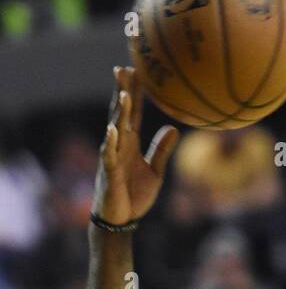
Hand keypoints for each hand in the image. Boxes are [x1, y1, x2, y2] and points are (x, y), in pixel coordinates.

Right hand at [93, 65, 178, 225]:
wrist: (121, 220)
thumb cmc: (135, 195)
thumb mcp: (155, 172)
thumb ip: (161, 150)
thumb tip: (173, 128)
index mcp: (131, 143)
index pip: (133, 112)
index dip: (135, 92)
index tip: (137, 70)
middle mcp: (120, 145)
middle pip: (120, 113)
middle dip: (121, 91)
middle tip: (124, 67)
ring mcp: (112, 157)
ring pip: (115, 129)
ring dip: (118, 112)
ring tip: (122, 93)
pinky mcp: (109, 172)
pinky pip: (109, 155)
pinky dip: (110, 142)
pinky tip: (112, 130)